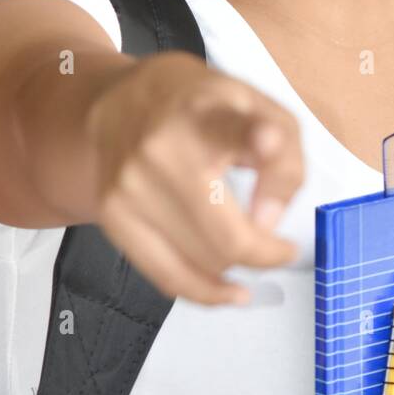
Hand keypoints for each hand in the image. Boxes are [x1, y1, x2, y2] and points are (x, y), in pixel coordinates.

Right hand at [84, 50, 303, 305]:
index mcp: (202, 112)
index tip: (269, 140)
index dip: (259, 139)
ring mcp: (130, 187)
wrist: (119, 104)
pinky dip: (205, 291)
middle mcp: (160, 150)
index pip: (231, 127)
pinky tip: (229, 290)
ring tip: (255, 257)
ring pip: (202, 264)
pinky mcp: (111, 216)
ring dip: (238, 268)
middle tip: (281, 248)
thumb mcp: (257, 106)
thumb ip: (282, 158)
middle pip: (227, 234)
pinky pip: (167, 276)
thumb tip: (268, 222)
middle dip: (266, 251)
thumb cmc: (197, 106)